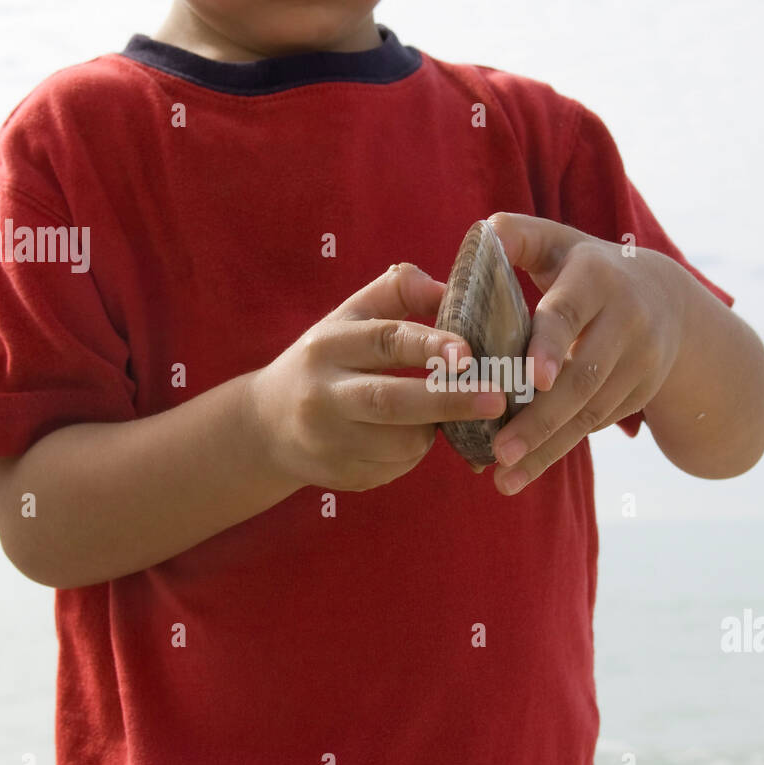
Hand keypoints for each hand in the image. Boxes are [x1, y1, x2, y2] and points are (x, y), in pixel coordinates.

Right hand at [250, 263, 507, 491]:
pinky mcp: (340, 477)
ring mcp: (328, 441)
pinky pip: (396, 469)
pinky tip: (406, 439)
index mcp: (328, 345)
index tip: (469, 352)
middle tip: (497, 400)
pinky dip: (414, 455)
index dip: (428, 346)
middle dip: (449, 401)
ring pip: (401, 443)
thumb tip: (445, 287)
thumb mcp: (348, 318)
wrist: (267, 425)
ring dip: (433, 430)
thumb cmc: (326, 361)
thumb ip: (396, 293)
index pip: (383, 342)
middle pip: (391, 400)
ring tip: (440, 415)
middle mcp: (323, 394)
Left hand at [486, 212, 691, 494]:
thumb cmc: (584, 269)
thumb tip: (481, 238)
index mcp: (596, 277)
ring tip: (505, 479)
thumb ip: (515, 236)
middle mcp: (626, 320)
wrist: (668, 301)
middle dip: (540, 419)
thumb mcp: (556, 242)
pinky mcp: (640, 392)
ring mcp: (640, 361)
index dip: (551, 345)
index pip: (569, 315)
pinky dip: (560, 447)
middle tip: (499, 452)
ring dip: (547, 448)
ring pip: (590, 411)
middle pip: (582, 377)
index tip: (532, 378)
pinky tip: (525, 468)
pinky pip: (595, 423)